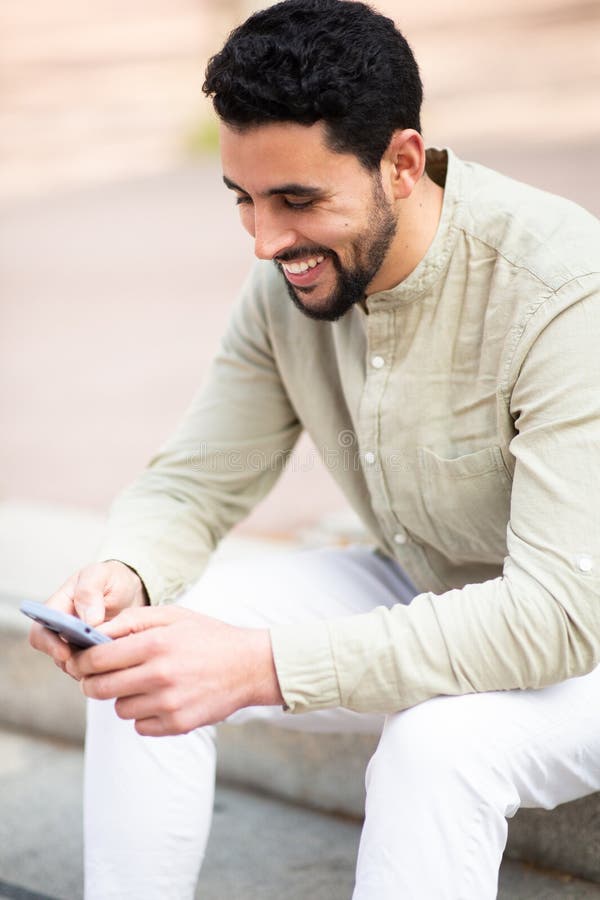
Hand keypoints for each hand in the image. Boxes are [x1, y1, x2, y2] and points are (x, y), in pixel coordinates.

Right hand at [28, 560, 147, 672]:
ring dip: (92, 665)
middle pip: (57, 656)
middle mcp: (63, 631)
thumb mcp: (100, 575)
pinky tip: (120, 659)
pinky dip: (105, 667)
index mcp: (57, 609)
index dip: (49, 645)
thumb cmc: (109, 579)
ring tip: (113, 658)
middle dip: (75, 660)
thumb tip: (89, 621)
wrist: (130, 589)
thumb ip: (89, 592)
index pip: (40, 633)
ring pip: (77, 666)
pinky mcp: (95, 656)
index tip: (66, 652)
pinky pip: (95, 669)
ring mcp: (78, 646)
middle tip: (96, 660)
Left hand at [66, 606, 283, 735]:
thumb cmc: (208, 636)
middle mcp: (159, 675)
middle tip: (100, 677)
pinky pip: (140, 726)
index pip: (97, 659)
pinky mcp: (178, 724)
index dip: (82, 661)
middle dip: (92, 683)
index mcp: (154, 644)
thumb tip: (95, 632)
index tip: (81, 662)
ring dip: (124, 698)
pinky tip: (161, 700)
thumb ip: (131, 620)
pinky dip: (145, 716)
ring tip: (144, 685)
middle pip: (100, 688)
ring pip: (119, 709)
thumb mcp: (173, 616)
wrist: (250, 666)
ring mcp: (169, 703)